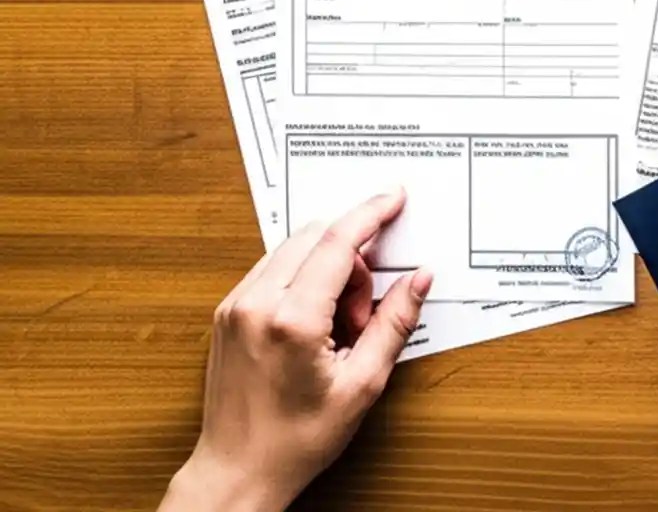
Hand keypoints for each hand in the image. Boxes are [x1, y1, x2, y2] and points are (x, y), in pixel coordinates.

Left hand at [160, 189, 431, 511]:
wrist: (238, 470)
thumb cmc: (296, 439)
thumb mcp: (362, 384)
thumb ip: (393, 323)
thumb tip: (418, 281)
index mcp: (292, 321)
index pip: (338, 243)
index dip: (371, 214)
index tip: (393, 199)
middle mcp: (255, 304)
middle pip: (316, 239)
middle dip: (353, 261)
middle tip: (362, 315)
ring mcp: (235, 305)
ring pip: (293, 250)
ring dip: (327, 270)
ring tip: (337, 327)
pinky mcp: (226, 311)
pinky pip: (273, 269)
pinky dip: (303, 281)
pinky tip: (315, 324)